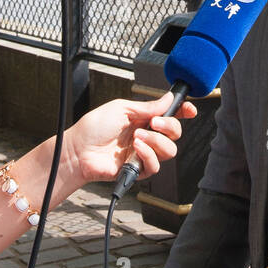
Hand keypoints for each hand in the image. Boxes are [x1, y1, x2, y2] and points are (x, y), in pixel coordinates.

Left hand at [62, 91, 197, 188]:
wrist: (78, 151)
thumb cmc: (93, 128)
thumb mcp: (122, 108)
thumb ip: (148, 106)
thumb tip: (168, 98)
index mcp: (142, 119)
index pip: (170, 116)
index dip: (183, 112)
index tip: (189, 110)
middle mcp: (146, 136)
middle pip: (175, 133)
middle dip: (170, 126)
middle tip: (154, 123)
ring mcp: (143, 154)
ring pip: (170, 150)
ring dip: (156, 142)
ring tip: (137, 138)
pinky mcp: (138, 170)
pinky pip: (156, 165)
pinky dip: (148, 155)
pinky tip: (135, 150)